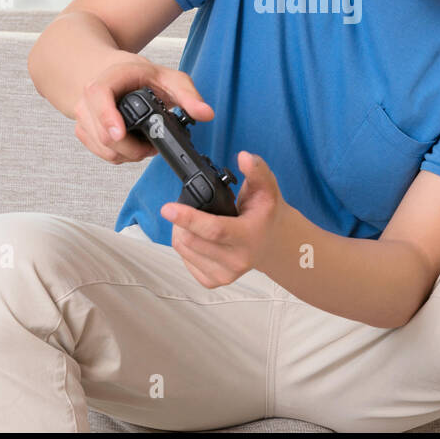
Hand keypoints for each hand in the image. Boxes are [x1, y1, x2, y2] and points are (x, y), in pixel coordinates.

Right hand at [73, 57, 212, 163]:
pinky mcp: (83, 130)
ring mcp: (83, 115)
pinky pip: (101, 153)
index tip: (119, 134)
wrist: (111, 73)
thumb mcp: (167, 78)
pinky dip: (120, 155)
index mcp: (109, 79)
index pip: (99, 96)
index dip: (107, 118)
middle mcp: (90, 98)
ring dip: (128, 154)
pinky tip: (132, 144)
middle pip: (104, 134)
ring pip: (104, 148)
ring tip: (145, 143)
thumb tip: (205, 113)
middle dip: (133, 147)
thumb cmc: (136, 75)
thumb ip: (188, 94)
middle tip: (152, 145)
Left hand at [162, 150, 284, 288]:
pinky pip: (185, 261)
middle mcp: (238, 261)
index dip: (188, 218)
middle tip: (183, 207)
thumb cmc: (266, 213)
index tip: (167, 208)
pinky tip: (196, 236)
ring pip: (184, 250)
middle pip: (192, 240)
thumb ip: (256, 169)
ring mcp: (225, 275)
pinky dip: (184, 246)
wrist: (272, 242)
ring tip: (191, 220)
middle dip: (180, 220)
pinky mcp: (213, 282)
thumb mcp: (267, 187)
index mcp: (250, 237)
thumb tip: (243, 157)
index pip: (214, 230)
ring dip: (179, 232)